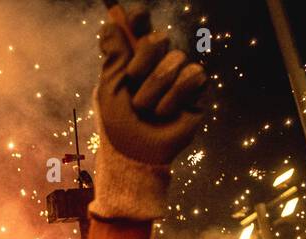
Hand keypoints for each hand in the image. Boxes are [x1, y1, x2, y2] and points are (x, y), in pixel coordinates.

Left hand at [96, 4, 205, 167]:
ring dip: (156, 87)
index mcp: (134, 60)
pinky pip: (193, 75)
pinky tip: (167, 113)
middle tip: (134, 81)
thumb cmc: (118, 124)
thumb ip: (114, 56)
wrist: (134, 153)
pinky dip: (175, 97)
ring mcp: (178, 74)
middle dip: (144, 60)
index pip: (141, 28)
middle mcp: (158, 63)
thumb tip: (109, 25)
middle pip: (158, 38)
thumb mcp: (110, 89)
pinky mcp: (197, 89)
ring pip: (176, 58)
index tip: (136, 18)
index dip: (139, 19)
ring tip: (147, 109)